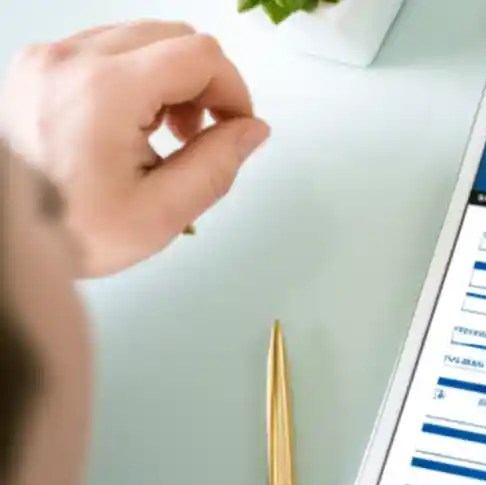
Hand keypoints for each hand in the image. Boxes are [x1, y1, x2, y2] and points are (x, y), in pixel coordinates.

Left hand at [0, 22, 269, 276]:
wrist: (3, 238)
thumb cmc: (70, 230)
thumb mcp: (160, 214)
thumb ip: (216, 166)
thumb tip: (252, 130)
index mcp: (106, 91)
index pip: (200, 55)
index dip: (234, 89)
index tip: (236, 128)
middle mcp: (73, 59)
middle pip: (173, 36)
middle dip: (204, 82)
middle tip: (200, 135)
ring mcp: (50, 58)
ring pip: (141, 38)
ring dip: (170, 78)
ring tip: (164, 132)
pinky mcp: (38, 66)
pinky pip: (106, 48)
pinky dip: (135, 76)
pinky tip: (130, 122)